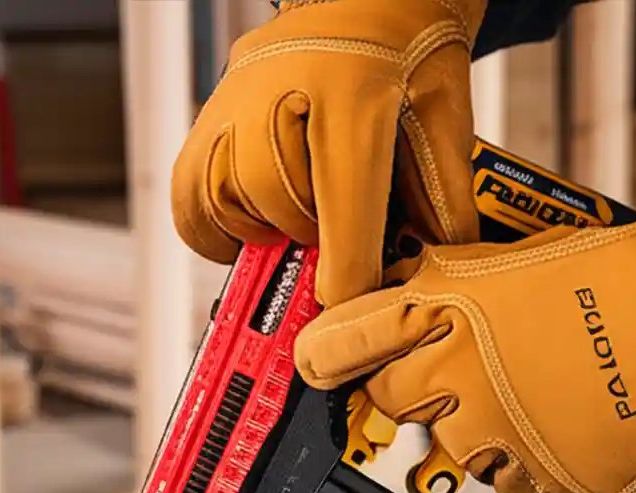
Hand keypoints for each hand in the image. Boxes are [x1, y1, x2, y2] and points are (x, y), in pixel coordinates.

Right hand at [172, 0, 484, 306]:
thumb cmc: (410, 41)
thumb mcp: (447, 111)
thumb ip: (445, 193)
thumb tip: (440, 265)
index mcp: (354, 88)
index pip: (343, 202)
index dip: (347, 270)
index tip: (348, 309)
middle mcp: (281, 89)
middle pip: (276, 201)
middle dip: (309, 242)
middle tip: (336, 248)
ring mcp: (236, 97)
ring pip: (223, 196)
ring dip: (260, 229)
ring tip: (294, 226)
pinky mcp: (212, 108)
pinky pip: (187, 185)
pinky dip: (209, 224)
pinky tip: (245, 228)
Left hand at [294, 214, 635, 492]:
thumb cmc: (623, 273)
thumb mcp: (513, 253)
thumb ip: (443, 282)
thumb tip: (396, 291)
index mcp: (443, 311)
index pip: (337, 344)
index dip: (322, 353)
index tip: (318, 361)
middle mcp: (457, 377)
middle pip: (390, 403)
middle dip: (413, 387)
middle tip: (461, 367)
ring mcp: (498, 437)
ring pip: (452, 451)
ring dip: (477, 428)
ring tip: (535, 390)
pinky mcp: (544, 481)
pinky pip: (513, 484)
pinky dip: (530, 462)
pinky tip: (567, 422)